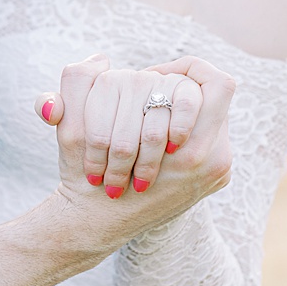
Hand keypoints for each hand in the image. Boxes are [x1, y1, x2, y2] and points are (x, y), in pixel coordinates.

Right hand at [35, 53, 234, 228]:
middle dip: (175, 92)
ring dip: (177, 110)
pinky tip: (152, 138)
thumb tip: (100, 60)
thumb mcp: (70, 129)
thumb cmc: (84, 177)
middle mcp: (212, 160)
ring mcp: (216, 170)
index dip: (183, 70)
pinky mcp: (212, 177)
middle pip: (211, 97)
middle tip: (147, 100)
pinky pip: (209, 134)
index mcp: (189, 151)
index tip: (153, 79)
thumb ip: (77, 82)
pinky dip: (180, 128)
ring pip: (211, 113)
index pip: (213, 84)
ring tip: (146, 120)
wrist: (96, 225)